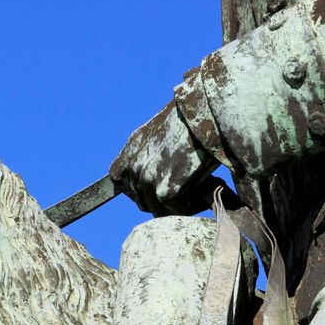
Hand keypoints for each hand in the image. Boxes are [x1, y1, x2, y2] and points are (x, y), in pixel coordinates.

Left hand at [110, 100, 218, 215]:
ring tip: (198, 187)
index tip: (152, 190)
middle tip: (184, 190)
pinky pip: (177, 210)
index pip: (117, 178)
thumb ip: (149, 149)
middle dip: (160, 199)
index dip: (134, 189)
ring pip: (158, 209)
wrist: (208, 114)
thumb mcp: (160, 129)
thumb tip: (154, 172)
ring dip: (178, 204)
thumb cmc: (192, 120)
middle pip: (140, 199)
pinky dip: (193, 205)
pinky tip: (205, 187)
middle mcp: (135, 165)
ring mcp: (149, 179)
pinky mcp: (167, 192)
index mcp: (133, 147)